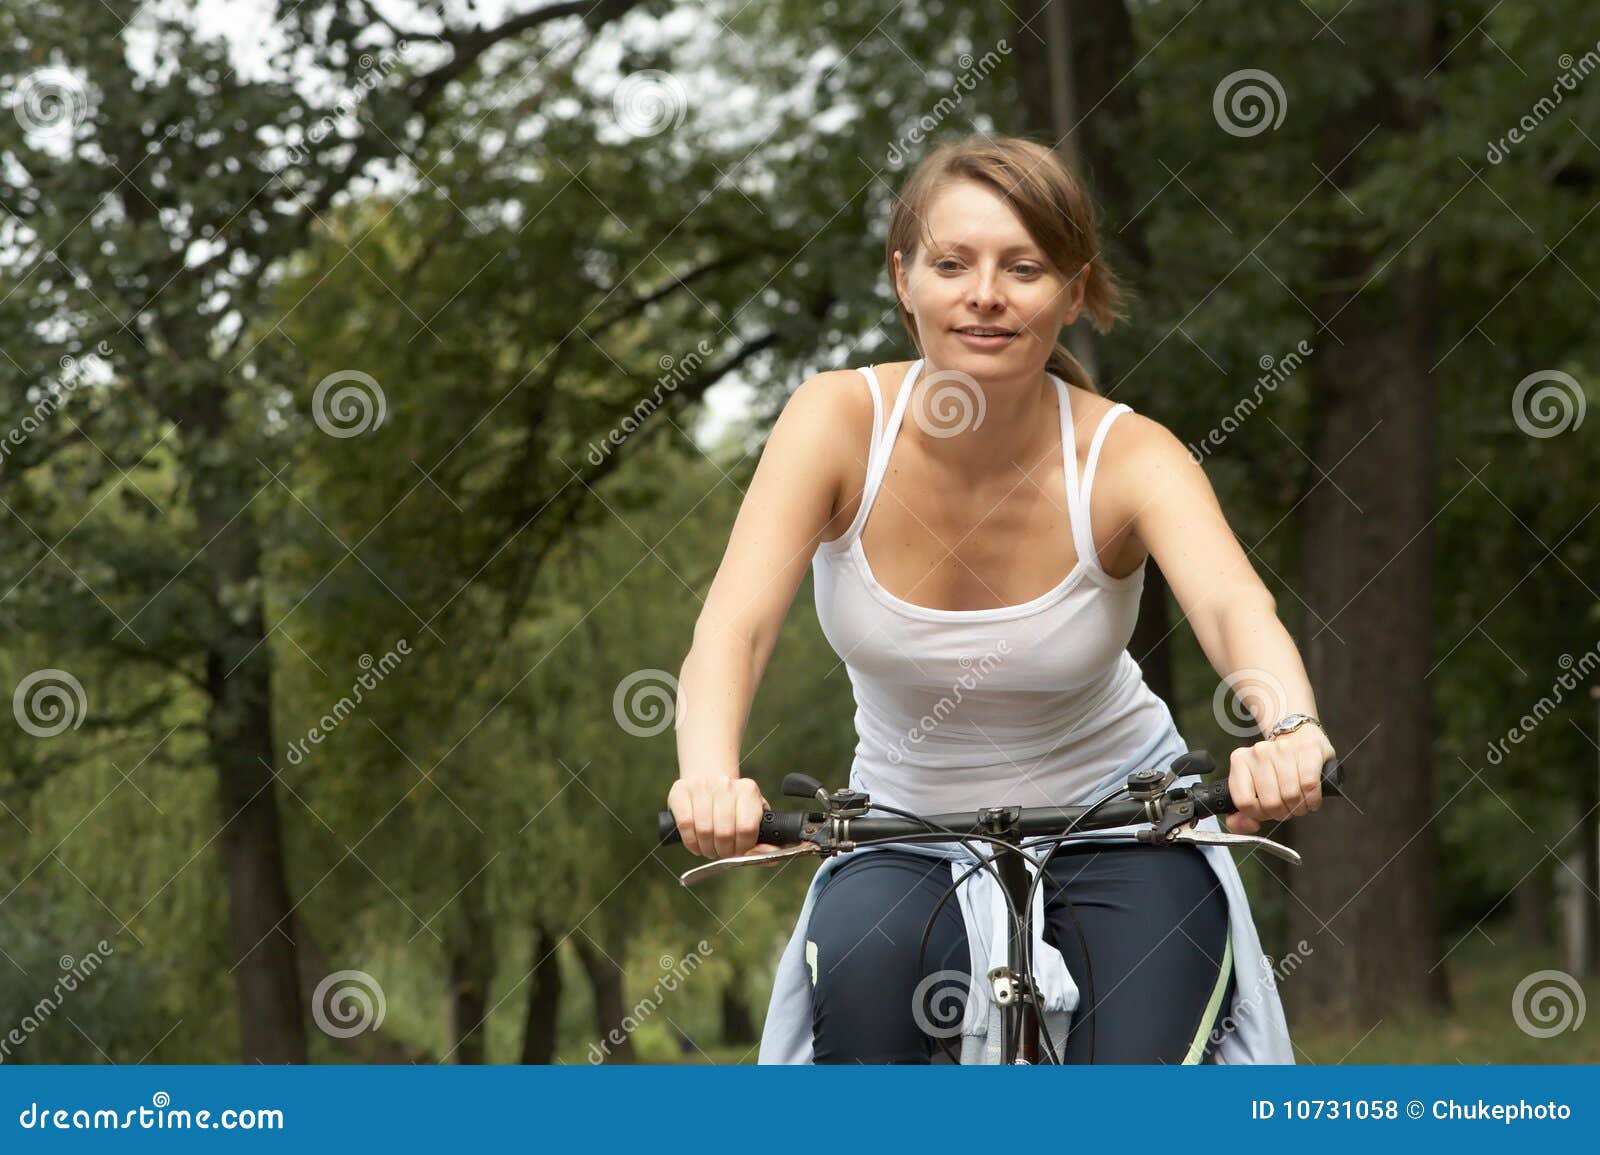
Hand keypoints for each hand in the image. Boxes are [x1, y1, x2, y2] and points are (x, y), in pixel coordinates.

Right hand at [666, 775, 780, 859]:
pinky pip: (686, 825)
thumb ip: (767, 843)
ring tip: (710, 848)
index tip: (739, 851)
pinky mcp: (680, 791)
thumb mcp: (754, 819)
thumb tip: (772, 855)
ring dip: (707, 849)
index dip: (743, 847)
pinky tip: (696, 843)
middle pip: (725, 832)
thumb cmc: (733, 808)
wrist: (707, 781)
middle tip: (723, 853)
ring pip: (704, 830)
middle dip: (724, 851)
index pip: (747, 828)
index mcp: (748, 790)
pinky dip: (691, 842)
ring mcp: (701, 785)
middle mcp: (725, 784)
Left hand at [1224, 725, 1335, 834]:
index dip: (1259, 815)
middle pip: (1270, 803)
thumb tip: (1248, 826)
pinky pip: (1309, 787)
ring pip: (1290, 796)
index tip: (1266, 813)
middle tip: (1287, 808)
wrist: (1297, 736)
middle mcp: (1259, 752)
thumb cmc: (1275, 767)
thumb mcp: (1253, 786)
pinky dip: (1312, 800)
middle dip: (1282, 813)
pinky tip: (1311, 798)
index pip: (1244, 802)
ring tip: (1299, 803)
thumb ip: (1241, 813)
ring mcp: (1283, 750)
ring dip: (1299, 808)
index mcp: (1240, 760)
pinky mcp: (1307, 751)